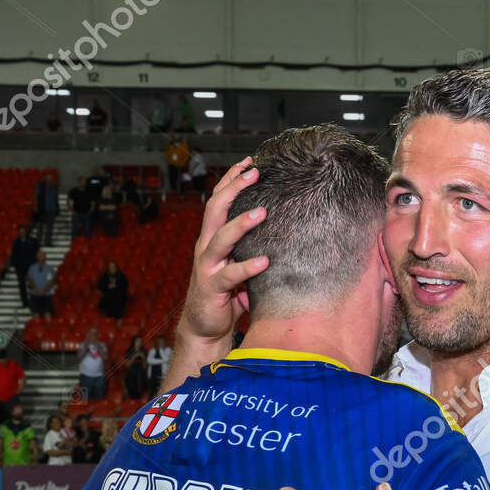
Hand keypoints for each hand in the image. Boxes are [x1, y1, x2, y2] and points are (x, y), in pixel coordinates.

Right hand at [176, 158, 268, 346]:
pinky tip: (265, 261)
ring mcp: (207, 267)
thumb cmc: (226, 293)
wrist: (204, 327)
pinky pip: (230, 276)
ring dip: (241, 224)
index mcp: (211, 238)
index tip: (250, 161)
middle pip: (215, 209)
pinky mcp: (211, 289)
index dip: (231, 179)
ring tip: (262, 212)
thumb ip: (250, 247)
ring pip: (220, 238)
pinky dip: (247, 268)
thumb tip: (284, 229)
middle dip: (233, 188)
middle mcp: (206, 247)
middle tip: (254, 173)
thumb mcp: (237, 263)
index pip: (218, 200)